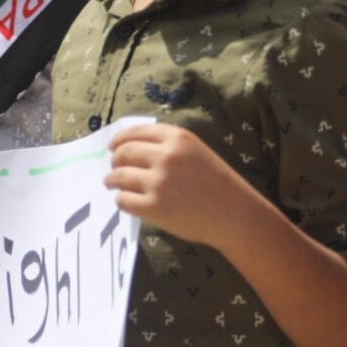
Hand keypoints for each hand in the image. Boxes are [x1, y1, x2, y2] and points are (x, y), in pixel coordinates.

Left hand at [104, 122, 256, 248]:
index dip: (119, 139)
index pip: (135, 132)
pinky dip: (121, 200)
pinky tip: (126, 201)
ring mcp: (158, 182)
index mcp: (177, 138)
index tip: (112, 146)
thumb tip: (130, 147)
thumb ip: (167, 146)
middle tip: (113, 168)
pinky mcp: (154, 207)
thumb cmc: (217, 183)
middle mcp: (166, 156)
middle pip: (123, 153)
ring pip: (119, 176)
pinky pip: (124, 200)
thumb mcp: (196, 151)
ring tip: (111, 184)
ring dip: (111, 180)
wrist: (234, 214)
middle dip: (114, 160)